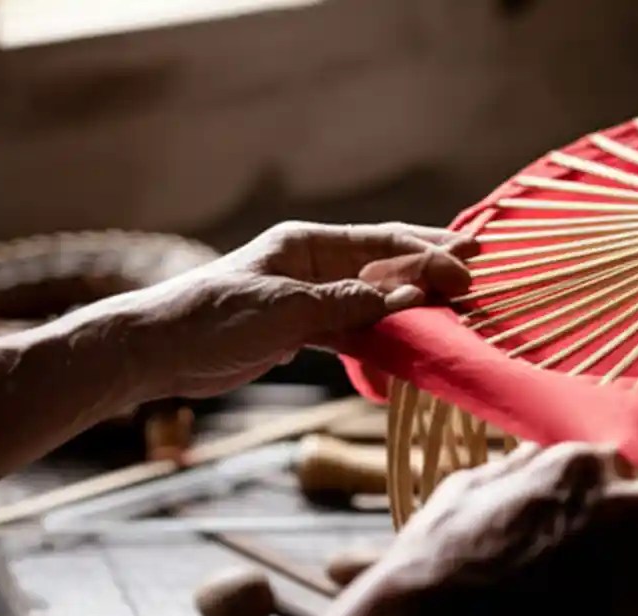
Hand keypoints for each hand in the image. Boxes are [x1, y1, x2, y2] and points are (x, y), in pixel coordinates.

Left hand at [116, 221, 474, 398]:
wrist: (157, 349)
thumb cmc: (213, 317)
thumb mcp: (285, 309)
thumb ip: (347, 305)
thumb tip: (407, 301)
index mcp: (307, 243)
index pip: (380, 244)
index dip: (427, 258)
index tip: (466, 274)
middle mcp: (313, 264)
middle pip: (383, 263)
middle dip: (430, 265)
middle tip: (479, 265)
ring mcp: (308, 298)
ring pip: (373, 299)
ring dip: (411, 304)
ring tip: (457, 305)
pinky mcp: (299, 332)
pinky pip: (354, 329)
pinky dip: (383, 335)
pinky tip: (410, 340)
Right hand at [320, 442, 637, 615]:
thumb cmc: (437, 548)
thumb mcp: (470, 488)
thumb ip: (515, 469)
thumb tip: (537, 459)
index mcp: (572, 464)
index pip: (621, 457)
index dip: (622, 473)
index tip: (632, 479)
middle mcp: (612, 504)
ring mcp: (626, 559)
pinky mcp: (624, 609)